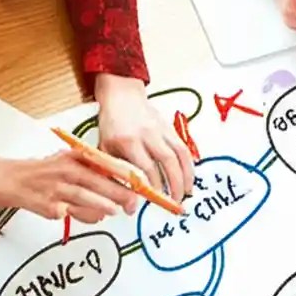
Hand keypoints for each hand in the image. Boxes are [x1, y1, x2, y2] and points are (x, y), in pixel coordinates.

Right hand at [0, 152, 138, 222]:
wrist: (12, 180)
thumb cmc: (45, 171)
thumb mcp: (68, 161)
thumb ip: (93, 168)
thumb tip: (122, 180)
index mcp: (73, 158)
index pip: (103, 163)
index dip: (123, 173)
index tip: (139, 180)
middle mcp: (65, 171)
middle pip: (97, 182)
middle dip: (119, 194)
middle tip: (134, 202)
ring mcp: (56, 190)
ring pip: (85, 198)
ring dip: (103, 205)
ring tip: (117, 210)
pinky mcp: (49, 207)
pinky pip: (72, 214)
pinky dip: (86, 216)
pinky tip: (97, 217)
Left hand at [96, 74, 194, 197]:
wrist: (122, 95)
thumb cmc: (112, 123)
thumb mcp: (106, 147)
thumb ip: (115, 171)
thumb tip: (125, 198)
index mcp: (128, 140)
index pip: (145, 168)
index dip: (153, 185)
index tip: (156, 199)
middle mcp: (147, 134)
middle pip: (167, 161)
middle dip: (175, 184)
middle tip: (176, 200)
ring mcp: (161, 129)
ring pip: (180, 154)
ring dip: (186, 175)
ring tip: (187, 191)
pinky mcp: (169, 127)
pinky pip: (183, 146)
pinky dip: (188, 163)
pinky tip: (189, 175)